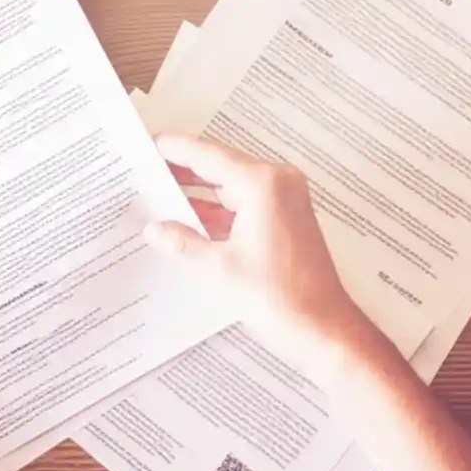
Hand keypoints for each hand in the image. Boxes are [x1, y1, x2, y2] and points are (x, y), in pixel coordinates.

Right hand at [144, 134, 370, 359]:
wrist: (321, 327)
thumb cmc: (281, 298)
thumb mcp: (218, 269)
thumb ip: (182, 243)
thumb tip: (155, 229)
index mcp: (262, 185)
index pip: (208, 155)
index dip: (176, 149)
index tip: (151, 143)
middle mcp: (277, 184)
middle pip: (220, 166)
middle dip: (184, 170)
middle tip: (148, 168)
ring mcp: (285, 200)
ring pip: (231, 186)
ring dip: (199, 192)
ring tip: (161, 193)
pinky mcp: (286, 219)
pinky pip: (244, 203)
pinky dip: (218, 210)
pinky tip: (190, 219)